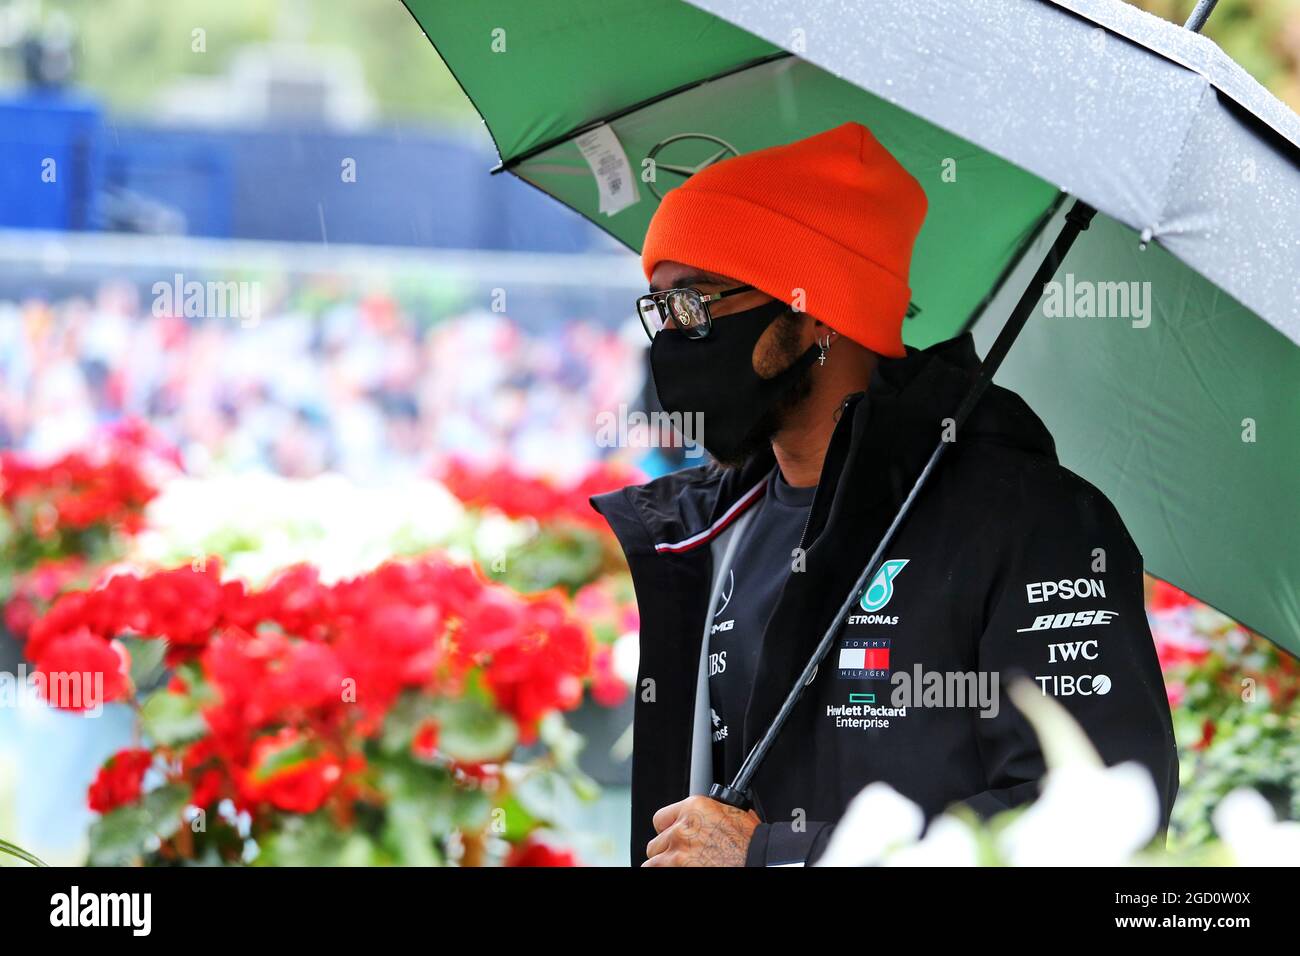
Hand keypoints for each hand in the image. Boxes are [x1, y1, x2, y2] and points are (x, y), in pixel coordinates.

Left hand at [643, 795, 759, 866]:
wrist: (760, 860)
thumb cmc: (752, 842)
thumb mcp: (731, 815)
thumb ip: (709, 815)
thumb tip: (702, 820)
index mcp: (695, 808)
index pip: (661, 819)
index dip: (668, 831)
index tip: (673, 838)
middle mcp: (682, 828)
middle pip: (656, 843)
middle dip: (668, 851)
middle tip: (684, 857)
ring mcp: (677, 853)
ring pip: (654, 862)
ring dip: (666, 865)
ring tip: (683, 866)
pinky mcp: (676, 870)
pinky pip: (658, 872)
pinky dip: (669, 872)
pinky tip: (682, 870)